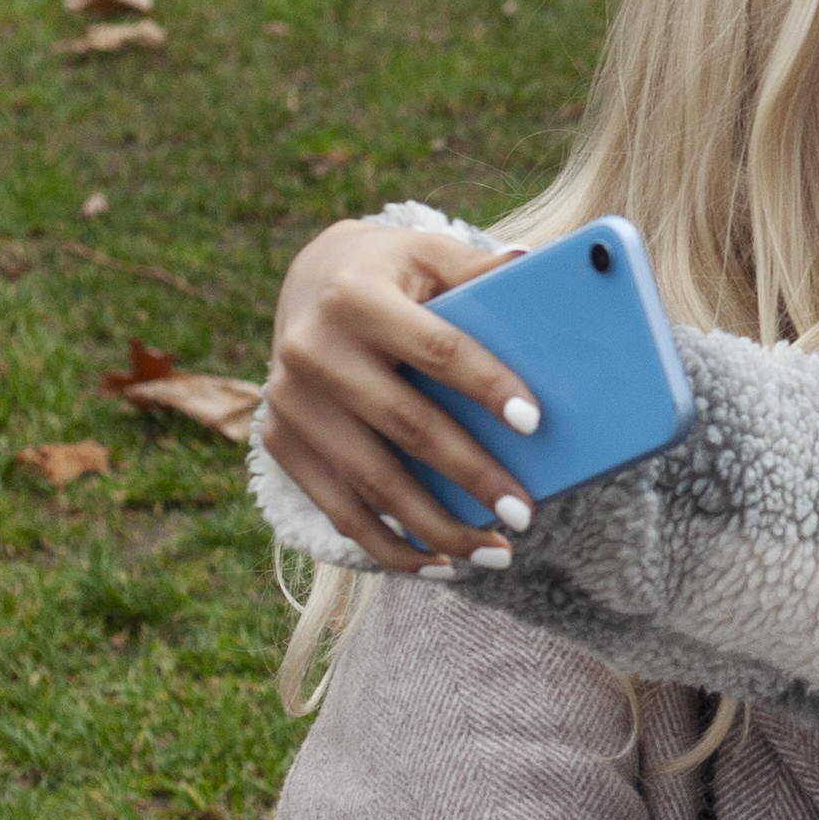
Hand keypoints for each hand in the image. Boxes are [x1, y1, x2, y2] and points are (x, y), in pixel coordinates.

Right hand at [258, 214, 530, 572]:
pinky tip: (439, 565)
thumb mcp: (431, 254)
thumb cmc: (392, 272)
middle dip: (470, 475)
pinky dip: (390, 546)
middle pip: (404, 426)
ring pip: (371, 483)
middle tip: (525, 514)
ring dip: (437, 528)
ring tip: (496, 553)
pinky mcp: (279, 442)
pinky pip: (339, 509)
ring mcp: (289, 403)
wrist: (307, 282)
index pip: (434, 348)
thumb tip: (539, 270)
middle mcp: (312, 351)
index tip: (533, 423)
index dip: (484, 385)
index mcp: (355, 298)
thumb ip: (480, 269)